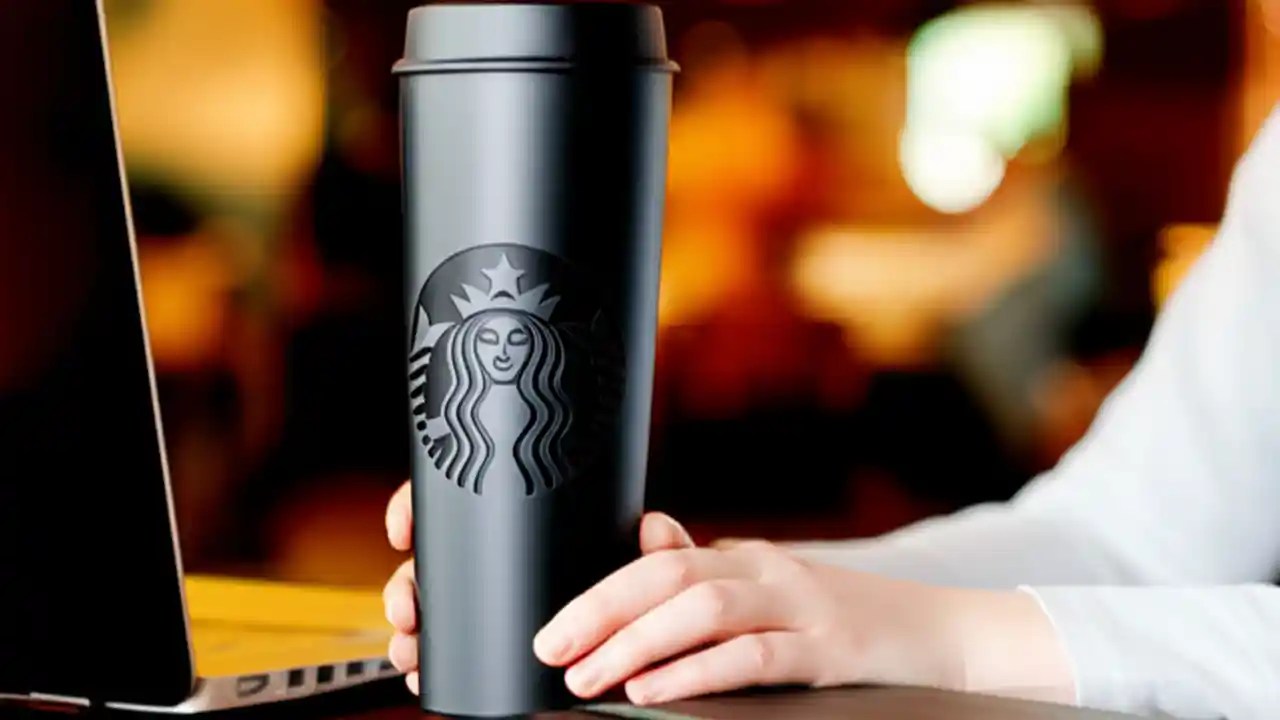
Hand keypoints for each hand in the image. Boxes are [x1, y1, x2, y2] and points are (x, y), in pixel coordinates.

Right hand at [382, 480, 699, 695]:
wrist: (654, 641)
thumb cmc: (651, 593)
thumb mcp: (654, 569)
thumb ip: (661, 546)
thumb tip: (656, 528)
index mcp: (536, 528)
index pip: (470, 499)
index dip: (423, 506)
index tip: (404, 529)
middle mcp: (508, 559)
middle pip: (437, 556)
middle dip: (406, 580)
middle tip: (408, 606)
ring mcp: (496, 599)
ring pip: (433, 601)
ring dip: (410, 622)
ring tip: (411, 646)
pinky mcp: (494, 638)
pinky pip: (448, 641)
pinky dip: (427, 653)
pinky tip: (422, 668)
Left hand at [532, 523, 1075, 705]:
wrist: (942, 634)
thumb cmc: (846, 618)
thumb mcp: (773, 588)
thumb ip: (709, 570)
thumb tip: (646, 536)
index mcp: (747, 558)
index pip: (658, 560)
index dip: (600, 591)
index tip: (552, 627)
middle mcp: (767, 571)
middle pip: (670, 575)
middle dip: (601, 611)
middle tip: (552, 649)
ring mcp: (800, 608)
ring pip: (704, 608)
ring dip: (637, 641)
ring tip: (591, 674)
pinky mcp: (828, 651)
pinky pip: (752, 656)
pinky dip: (696, 670)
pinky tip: (654, 688)